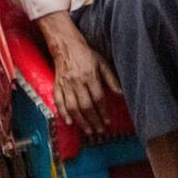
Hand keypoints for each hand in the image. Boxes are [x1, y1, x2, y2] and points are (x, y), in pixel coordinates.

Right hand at [38, 13, 121, 134]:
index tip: (107, 122)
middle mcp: (77, 82)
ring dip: (80, 121)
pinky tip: (69, 122)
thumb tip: (120, 94)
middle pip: (86, 106)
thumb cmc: (86, 55)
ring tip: (88, 130)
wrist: (66, 47)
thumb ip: (111, 79)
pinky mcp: (57, 85)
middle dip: (93, 120)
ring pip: (73, 107)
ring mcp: (65, 84)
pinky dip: (63, 113)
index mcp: (90, 76)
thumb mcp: (102, 64)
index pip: (98, 98)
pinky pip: (59, 101)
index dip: (103, 112)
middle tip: (99, 130)